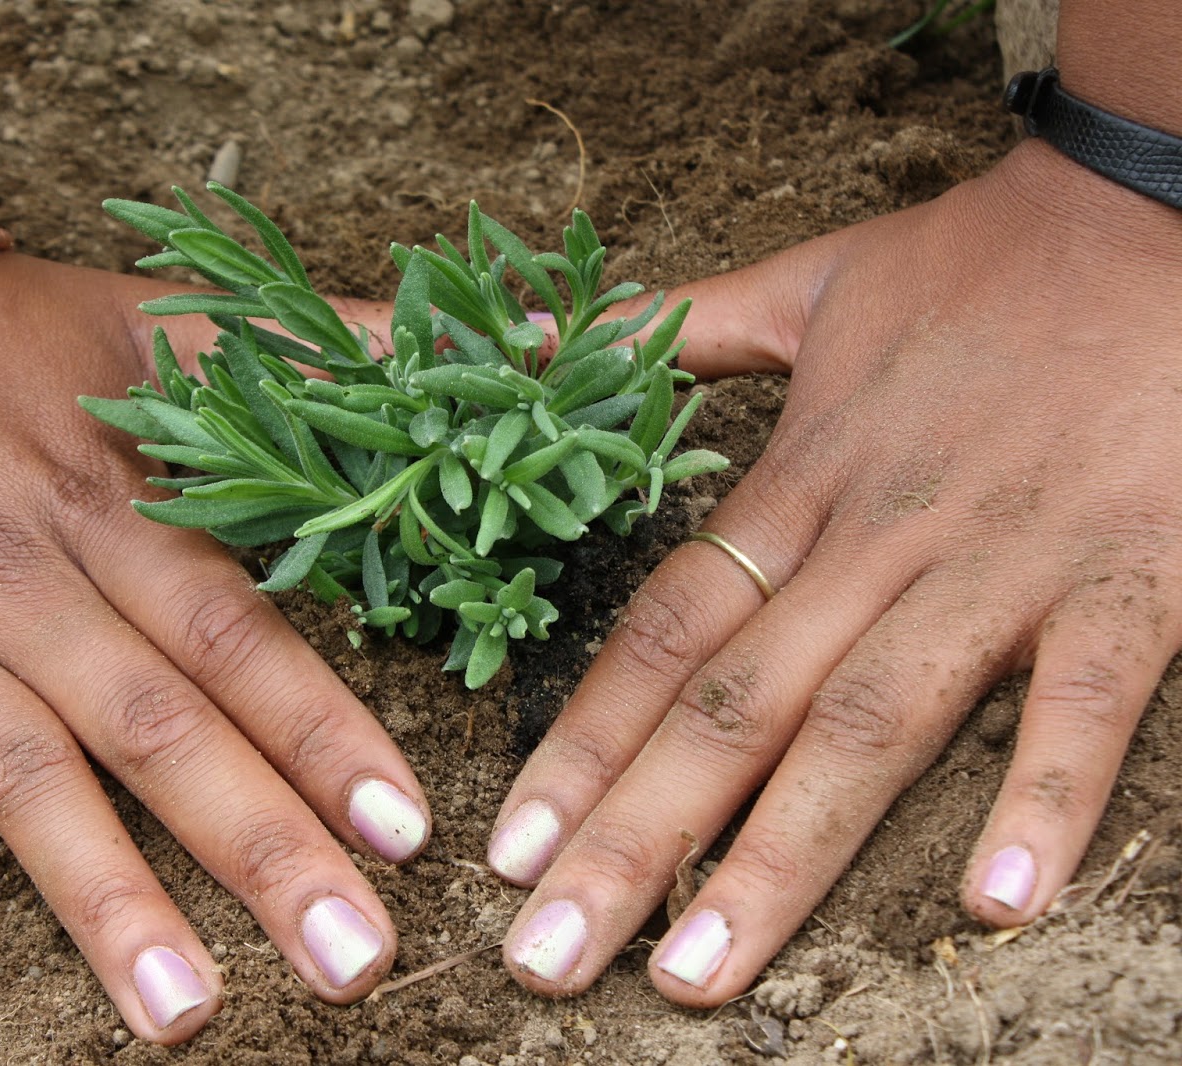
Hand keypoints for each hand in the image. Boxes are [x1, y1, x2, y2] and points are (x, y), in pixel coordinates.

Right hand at [0, 252, 424, 1041]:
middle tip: (352, 965)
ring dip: (106, 900)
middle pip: (160, 732)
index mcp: (125, 509)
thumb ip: (341, 344)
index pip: (241, 638)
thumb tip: (540, 331)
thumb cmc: (0, 324)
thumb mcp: (170, 314)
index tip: (406, 835)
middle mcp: (35, 587)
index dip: (325, 733)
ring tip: (185, 1013)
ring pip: (27, 782)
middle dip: (261, 852)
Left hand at [488, 139, 1181, 1003]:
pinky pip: (1080, 700)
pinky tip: (994, 902)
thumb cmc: (969, 264)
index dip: (579, 745)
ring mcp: (999, 566)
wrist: (1147, 212)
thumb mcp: (798, 289)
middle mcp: (877, 540)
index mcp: (798, 484)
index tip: (509, 850)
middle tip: (548, 958)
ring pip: (870, 726)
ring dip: (779, 858)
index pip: (660, 634)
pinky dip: (1042, 793)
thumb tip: (532, 336)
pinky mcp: (1126, 581)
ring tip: (696, 972)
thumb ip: (670, 329)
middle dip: (633, 840)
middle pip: (731, 707)